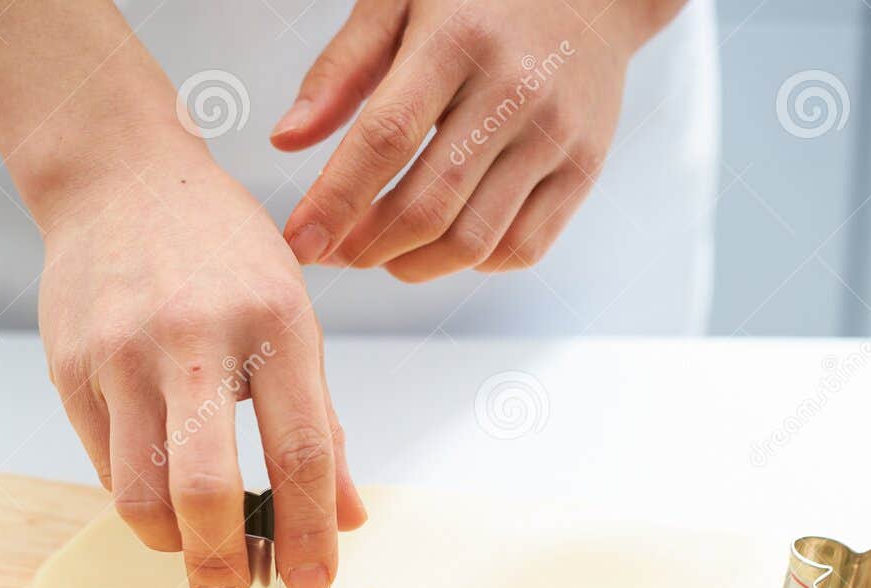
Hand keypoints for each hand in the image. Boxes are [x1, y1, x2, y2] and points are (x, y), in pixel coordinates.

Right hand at [37, 138, 366, 587]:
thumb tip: (347, 519)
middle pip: (205, 488)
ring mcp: (123, 354)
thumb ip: (321, 423)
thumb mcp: (294, 317)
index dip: (311, 533)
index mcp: (274, 323)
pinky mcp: (71, 367)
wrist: (121, 178)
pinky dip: (136, 501)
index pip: (299, 452)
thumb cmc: (223, 255)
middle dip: (224, 565)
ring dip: (172, 545)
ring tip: (195, 550)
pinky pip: (103, 468)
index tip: (315, 583)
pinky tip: (159, 498)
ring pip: (140, 494)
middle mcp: (195, 339)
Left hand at [272, 0, 682, 280]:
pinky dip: (472, 264)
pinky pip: (522, 248)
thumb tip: (286, 140)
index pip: (385, 139)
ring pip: (473, 240)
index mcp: (458, 39)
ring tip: (382, 253)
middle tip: (336, 251)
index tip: (301, 242)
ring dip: (413, 265)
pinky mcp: (585, 168)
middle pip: (428, 204)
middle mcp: (514, 91)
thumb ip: (340, 68)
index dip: (336, 201)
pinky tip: (443, 242)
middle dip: (367, 245)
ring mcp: (556, 135)